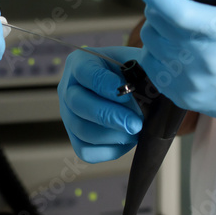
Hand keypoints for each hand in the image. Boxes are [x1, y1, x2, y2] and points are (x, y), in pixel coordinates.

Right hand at [58, 47, 145, 162]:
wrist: (135, 89)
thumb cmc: (135, 73)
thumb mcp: (139, 63)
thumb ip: (141, 70)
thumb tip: (146, 89)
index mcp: (80, 63)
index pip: (84, 72)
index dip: (103, 83)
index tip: (126, 92)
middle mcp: (69, 88)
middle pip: (78, 104)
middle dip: (109, 115)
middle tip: (136, 123)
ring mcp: (69, 115)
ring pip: (81, 130)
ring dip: (112, 135)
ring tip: (135, 132)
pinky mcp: (76, 138)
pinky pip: (86, 151)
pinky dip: (109, 149)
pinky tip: (127, 140)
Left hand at [134, 0, 215, 144]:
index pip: (173, 10)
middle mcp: (202, 59)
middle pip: (155, 21)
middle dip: (158, 4)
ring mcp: (189, 80)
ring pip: (151, 41)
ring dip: (158, 27)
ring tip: (179, 22)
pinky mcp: (182, 96)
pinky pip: (153, 65)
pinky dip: (159, 51)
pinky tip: (179, 45)